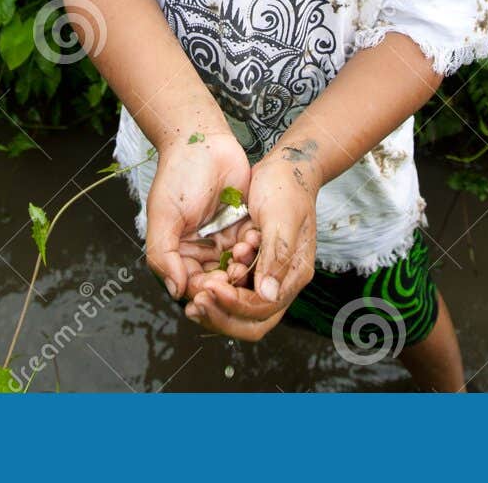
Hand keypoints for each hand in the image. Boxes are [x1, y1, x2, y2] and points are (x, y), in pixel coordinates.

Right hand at [145, 130, 252, 300]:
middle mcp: (202, 250)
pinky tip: (251, 236)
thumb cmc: (177, 176)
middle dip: (227, 281)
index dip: (203, 291)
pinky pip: (254, 247)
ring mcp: (224, 238)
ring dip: (243, 265)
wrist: (202, 142)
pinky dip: (255, 247)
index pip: (192, 285)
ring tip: (242, 249)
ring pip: (239, 267)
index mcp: (179, 252)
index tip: (213, 286)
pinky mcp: (245, 225)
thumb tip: (176, 290)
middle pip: (219, 282)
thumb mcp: (163, 216)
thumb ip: (163, 254)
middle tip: (233, 271)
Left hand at [183, 154, 317, 340]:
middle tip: (195, 303)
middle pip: (250, 319)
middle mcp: (279, 280)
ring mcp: (264, 273)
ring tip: (195, 286)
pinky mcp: (251, 263)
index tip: (209, 289)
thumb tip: (267, 294)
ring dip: (215, 301)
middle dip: (221, 314)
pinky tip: (200, 275)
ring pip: (237, 307)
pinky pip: (231, 286)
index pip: (262, 308)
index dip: (234, 305)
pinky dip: (215, 285)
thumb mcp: (281, 218)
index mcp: (292, 274)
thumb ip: (276, 256)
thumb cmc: (286, 188)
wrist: (285, 167)